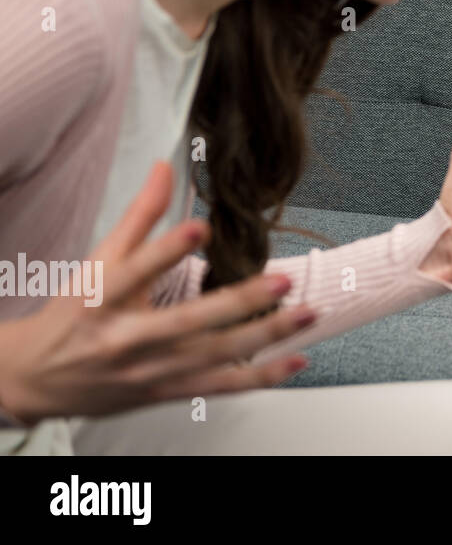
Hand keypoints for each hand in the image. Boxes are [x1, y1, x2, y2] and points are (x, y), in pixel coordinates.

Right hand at [0, 162, 315, 425]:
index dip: (166, 250)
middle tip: (283, 281)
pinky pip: (219, 387)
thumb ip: (138, 217)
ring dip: (266, 336)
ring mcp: (149, 371)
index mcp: (102, 300)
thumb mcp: (95, 264)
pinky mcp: (166, 392)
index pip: (135, 271)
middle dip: (239, 303)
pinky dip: (260, 377)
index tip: (200, 227)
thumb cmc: (72, 316)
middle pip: (188, 323)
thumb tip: (163, 166)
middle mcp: (127, 340)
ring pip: (214, 356)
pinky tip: (296, 361)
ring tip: (307, 312)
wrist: (36, 381)